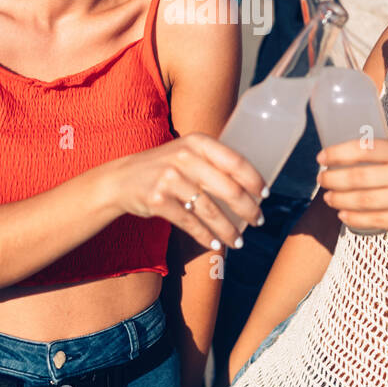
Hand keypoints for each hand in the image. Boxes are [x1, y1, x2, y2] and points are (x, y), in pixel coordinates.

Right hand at [112, 132, 266, 249]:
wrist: (122, 179)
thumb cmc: (163, 167)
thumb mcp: (186, 153)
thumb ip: (212, 161)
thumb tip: (250, 184)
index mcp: (197, 143)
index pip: (235, 161)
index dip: (254, 180)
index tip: (265, 195)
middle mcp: (184, 158)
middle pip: (228, 189)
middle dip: (248, 209)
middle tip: (258, 221)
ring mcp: (170, 179)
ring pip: (210, 211)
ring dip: (228, 230)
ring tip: (239, 242)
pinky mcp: (158, 201)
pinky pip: (190, 223)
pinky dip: (206, 236)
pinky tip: (216, 244)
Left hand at [316, 134, 387, 235]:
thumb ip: (387, 144)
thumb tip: (353, 134)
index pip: (365, 148)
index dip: (338, 153)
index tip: (321, 158)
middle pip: (359, 178)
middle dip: (333, 179)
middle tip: (321, 180)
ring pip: (365, 201)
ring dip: (340, 200)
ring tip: (328, 197)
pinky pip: (377, 220)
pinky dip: (355, 218)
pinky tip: (343, 214)